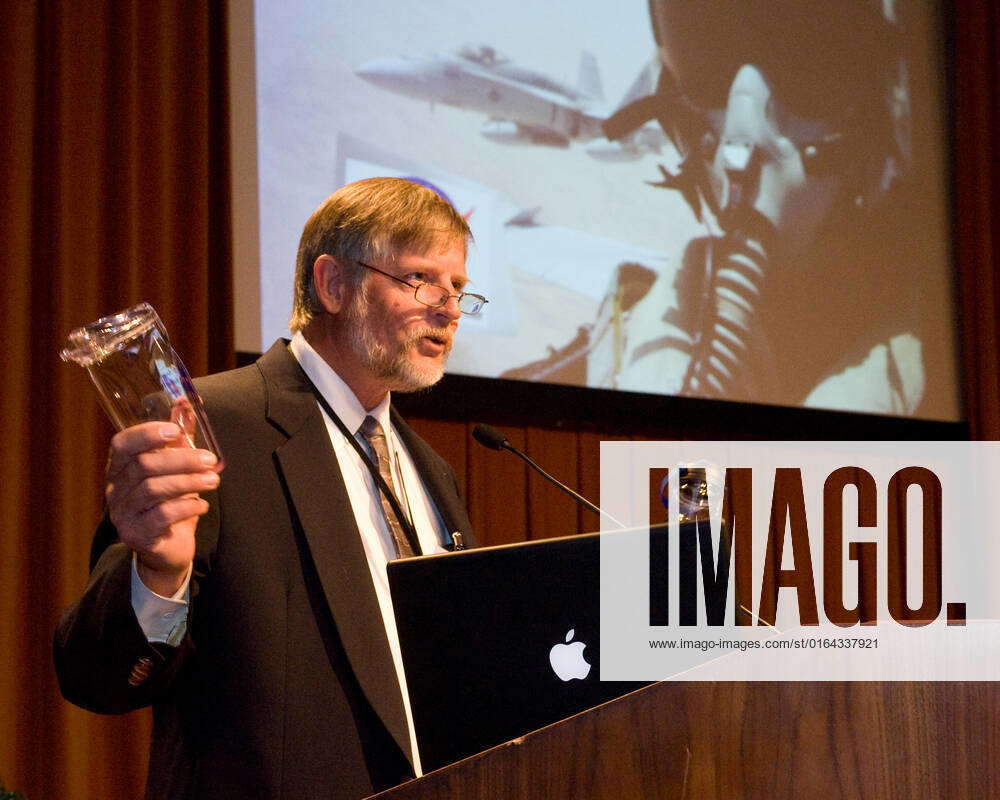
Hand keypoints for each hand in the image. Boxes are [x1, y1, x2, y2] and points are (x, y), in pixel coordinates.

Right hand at [105, 421, 220, 595]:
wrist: (169, 548)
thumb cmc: (171, 502)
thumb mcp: (176, 467)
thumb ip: (179, 438)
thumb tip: (186, 403)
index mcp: (121, 468)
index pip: (123, 444)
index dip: (147, 434)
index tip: (176, 431)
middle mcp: (116, 490)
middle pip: (144, 465)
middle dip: (181, 460)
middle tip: (209, 460)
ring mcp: (123, 514)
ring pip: (153, 489)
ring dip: (189, 482)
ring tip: (213, 481)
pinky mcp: (137, 535)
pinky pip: (161, 516)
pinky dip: (186, 507)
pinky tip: (202, 505)